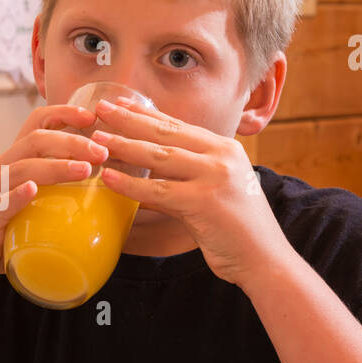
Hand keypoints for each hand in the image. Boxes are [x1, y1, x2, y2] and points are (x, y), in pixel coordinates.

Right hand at [0, 103, 110, 292]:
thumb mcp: (25, 202)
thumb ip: (50, 190)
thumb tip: (98, 188)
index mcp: (9, 162)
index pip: (35, 124)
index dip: (62, 114)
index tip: (91, 117)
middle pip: (35, 141)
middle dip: (71, 141)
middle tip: (101, 151)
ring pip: (23, 168)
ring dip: (56, 166)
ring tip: (86, 170)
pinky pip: (0, 203)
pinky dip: (17, 195)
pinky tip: (34, 191)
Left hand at [90, 96, 293, 287]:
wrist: (265, 260)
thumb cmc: (237, 230)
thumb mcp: (216, 190)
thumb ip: (189, 174)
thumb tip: (150, 167)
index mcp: (225, 149)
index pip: (178, 125)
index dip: (147, 113)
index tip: (121, 102)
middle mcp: (221, 156)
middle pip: (166, 133)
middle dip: (130, 119)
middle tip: (101, 109)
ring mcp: (215, 177)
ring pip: (159, 157)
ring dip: (124, 146)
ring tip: (96, 140)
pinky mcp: (204, 202)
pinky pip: (158, 191)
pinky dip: (130, 185)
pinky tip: (107, 178)